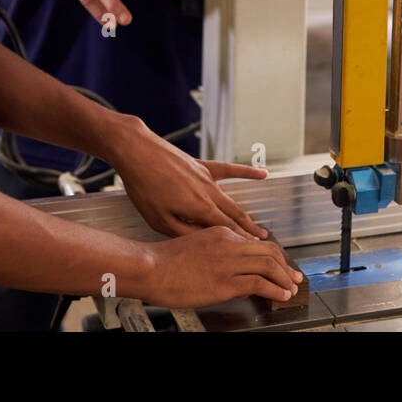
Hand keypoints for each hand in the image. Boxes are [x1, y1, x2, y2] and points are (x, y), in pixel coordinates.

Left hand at [111, 121, 269, 239]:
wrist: (138, 151)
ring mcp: (207, 177)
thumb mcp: (158, 218)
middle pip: (234, 215)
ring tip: (258, 226)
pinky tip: (263, 174)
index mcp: (199, 208)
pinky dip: (248, 173)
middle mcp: (209, 192)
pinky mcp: (201, 165)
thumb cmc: (144, 186)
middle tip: (263, 243)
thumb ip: (184, 231)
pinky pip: (230, 170)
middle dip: (249, 231)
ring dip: (245, 214)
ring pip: (232, 199)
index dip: (241, 240)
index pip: (227, 229)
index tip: (254, 250)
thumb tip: (203, 240)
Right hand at [139, 227, 302, 307]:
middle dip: (285, 265)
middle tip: (294, 275)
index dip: (271, 255)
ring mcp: (229, 262)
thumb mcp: (194, 246)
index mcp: (221, 232)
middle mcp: (229, 243)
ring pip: (269, 265)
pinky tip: (280, 295)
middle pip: (269, 250)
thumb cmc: (164, 261)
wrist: (149, 267)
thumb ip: (215, 253)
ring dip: (285, 278)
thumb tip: (230, 271)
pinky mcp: (226, 282)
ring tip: (291, 287)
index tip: (278, 264)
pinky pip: (260, 284)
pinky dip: (275, 289)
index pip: (254, 242)